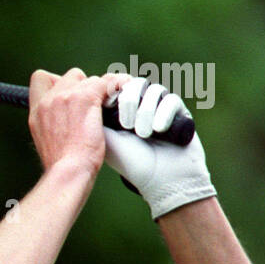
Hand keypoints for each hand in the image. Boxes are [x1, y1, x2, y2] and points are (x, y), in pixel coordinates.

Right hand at [28, 68, 130, 173]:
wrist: (69, 171)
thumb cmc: (63, 166)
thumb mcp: (48, 142)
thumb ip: (54, 124)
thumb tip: (70, 121)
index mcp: (36, 112)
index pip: (41, 78)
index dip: (58, 81)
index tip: (70, 94)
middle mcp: (48, 100)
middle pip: (71, 76)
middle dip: (85, 87)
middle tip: (95, 106)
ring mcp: (66, 97)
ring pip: (91, 79)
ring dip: (102, 91)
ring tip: (110, 108)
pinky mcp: (86, 98)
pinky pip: (107, 82)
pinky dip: (118, 86)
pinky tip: (123, 93)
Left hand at [103, 77, 215, 219]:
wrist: (161, 180)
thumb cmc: (130, 162)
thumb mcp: (105, 138)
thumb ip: (94, 116)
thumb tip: (84, 95)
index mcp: (122, 108)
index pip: (116, 86)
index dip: (112, 91)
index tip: (107, 106)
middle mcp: (142, 104)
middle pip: (134, 84)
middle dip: (129, 100)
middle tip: (125, 124)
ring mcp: (162, 107)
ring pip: (153, 90)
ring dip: (145, 110)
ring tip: (142, 133)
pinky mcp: (180, 113)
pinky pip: (172, 100)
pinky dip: (163, 112)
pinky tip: (158, 129)